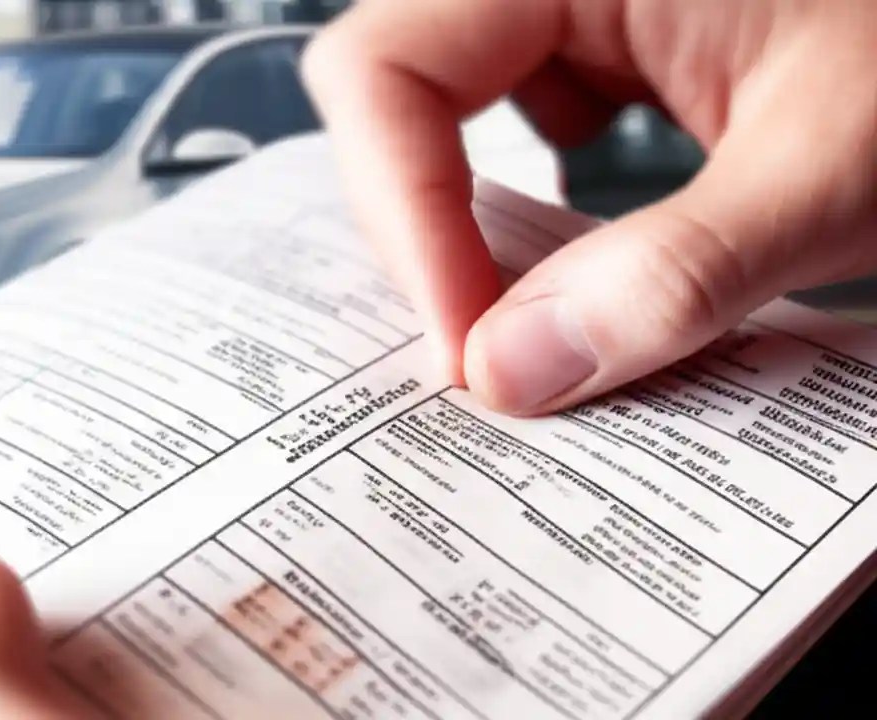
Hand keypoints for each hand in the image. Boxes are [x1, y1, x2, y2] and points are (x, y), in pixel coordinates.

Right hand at [304, 0, 876, 414]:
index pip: (388, 67)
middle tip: (486, 354)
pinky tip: (584, 271)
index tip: (466, 344)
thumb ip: (675, 272)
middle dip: (427, 232)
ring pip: (443, 119)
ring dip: (475, 230)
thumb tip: (511, 371)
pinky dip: (532, 215)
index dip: (399, 209)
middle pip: (394, 93)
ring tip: (533, 325)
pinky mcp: (605, 41)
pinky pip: (514, 127)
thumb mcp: (837, 162)